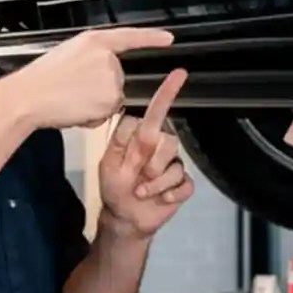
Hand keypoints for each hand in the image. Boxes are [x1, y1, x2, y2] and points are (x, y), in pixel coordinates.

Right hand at [12, 27, 173, 129]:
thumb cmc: (39, 80)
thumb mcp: (66, 56)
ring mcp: (111, 77)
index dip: (150, 38)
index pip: (128, 36)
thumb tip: (95, 79)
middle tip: (71, 91)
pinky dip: (93, 116)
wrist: (29, 97)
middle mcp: (106, 57)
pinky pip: (107, 113)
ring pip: (111, 98)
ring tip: (70, 100)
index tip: (169, 39)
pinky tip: (74, 110)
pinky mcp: (111, 98)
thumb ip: (88, 61)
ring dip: (95, 104)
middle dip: (98, 89)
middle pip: (116, 78)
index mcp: (93, 41)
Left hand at [97, 69, 193, 240]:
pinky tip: (160, 198)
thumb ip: (120, 140)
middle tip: (137, 176)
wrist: (124, 217)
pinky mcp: (182, 184)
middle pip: (168, 140)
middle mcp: (159, 148)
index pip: (154, 111)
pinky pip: (184, 183)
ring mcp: (172, 165)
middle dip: (152, 162)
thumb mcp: (108, 162)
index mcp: (140, 137)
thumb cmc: (114, 187)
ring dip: (156, 182)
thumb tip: (133, 119)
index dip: (166, 94)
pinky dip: (169, 194)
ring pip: (175, 163)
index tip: (179, 74)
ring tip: (142, 191)